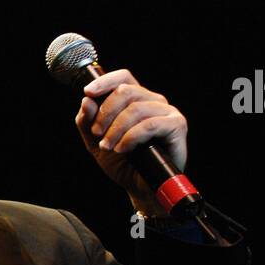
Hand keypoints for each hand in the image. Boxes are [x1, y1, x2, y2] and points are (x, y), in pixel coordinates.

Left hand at [72, 68, 187, 216]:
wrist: (139, 188)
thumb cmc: (122, 163)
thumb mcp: (96, 142)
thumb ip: (88, 122)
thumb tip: (87, 101)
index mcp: (136, 100)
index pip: (123, 77)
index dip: (105, 81)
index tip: (88, 92)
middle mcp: (153, 101)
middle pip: (125, 91)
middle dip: (105, 113)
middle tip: (97, 134)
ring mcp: (167, 112)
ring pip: (135, 109)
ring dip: (116, 129)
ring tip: (109, 146)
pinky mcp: (177, 125)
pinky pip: (150, 124)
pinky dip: (131, 137)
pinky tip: (123, 149)